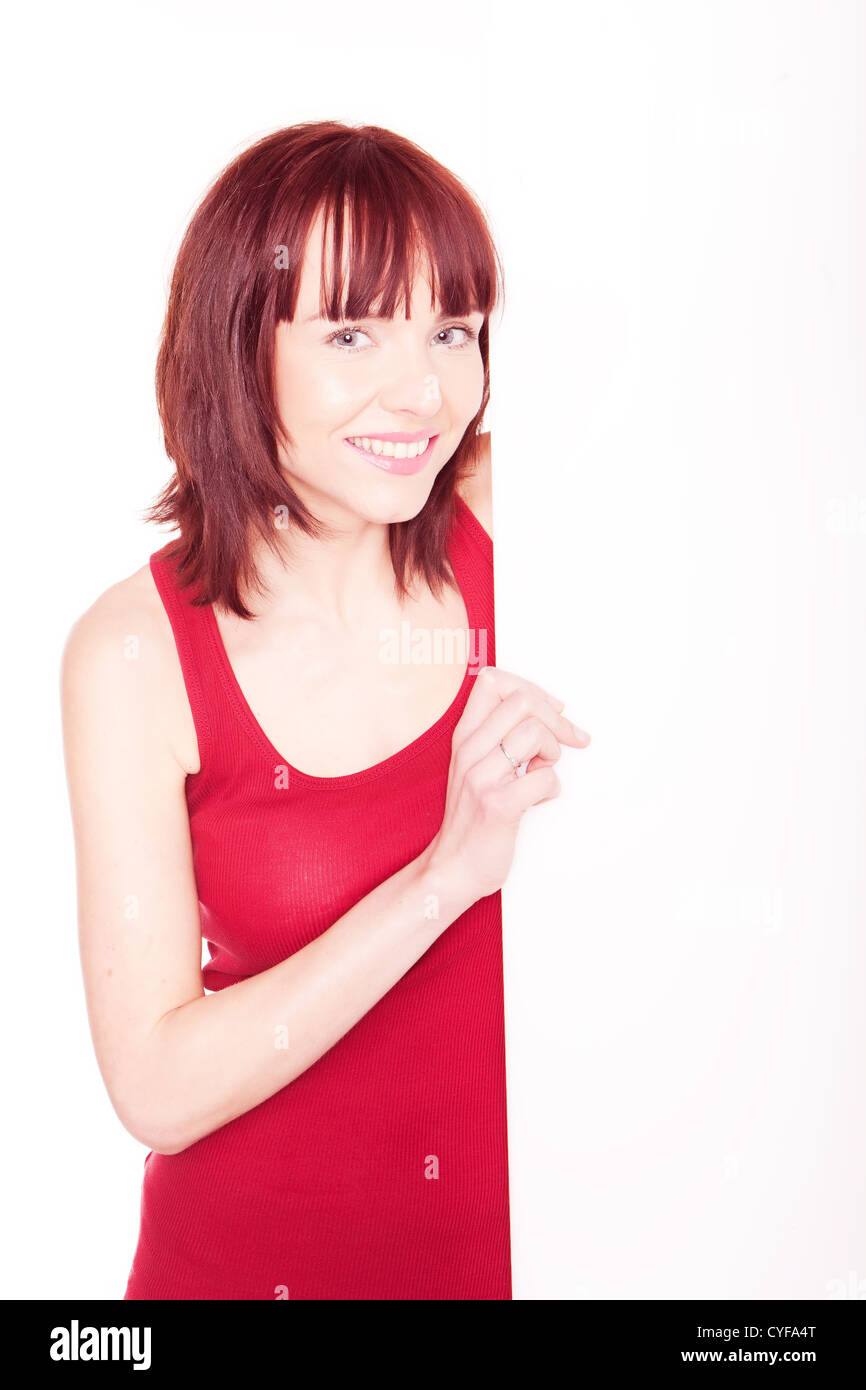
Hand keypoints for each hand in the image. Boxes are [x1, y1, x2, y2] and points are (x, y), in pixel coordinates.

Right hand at [425, 665, 590, 903]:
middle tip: (561, 746)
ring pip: (535, 733)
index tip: (551, 712)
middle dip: (554, 720)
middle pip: (522, 700)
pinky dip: (552, 789)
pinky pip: (545, 779)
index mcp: (464, 737)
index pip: (492, 680)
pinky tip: (537, 801)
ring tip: (541, 773)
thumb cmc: (472, 817)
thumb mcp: (475, 765)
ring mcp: (481, 778)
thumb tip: (550, 710)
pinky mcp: (498, 806)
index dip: (531, 688)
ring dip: (553, 753)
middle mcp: (469, 751)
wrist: (451, 869)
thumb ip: (499, 736)